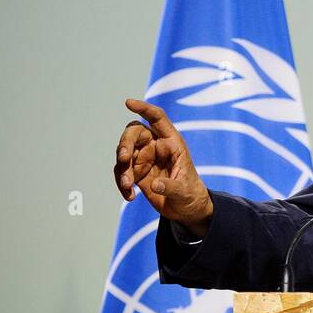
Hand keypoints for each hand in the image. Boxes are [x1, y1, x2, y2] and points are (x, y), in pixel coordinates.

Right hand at [113, 97, 213, 235]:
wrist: (185, 209)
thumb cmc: (190, 194)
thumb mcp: (185, 191)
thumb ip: (171, 187)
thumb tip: (155, 185)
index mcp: (172, 142)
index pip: (157, 119)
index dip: (144, 109)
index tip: (128, 103)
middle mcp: (156, 147)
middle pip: (134, 134)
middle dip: (125, 144)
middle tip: (123, 159)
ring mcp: (144, 159)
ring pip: (124, 154)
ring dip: (122, 169)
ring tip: (128, 186)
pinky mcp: (136, 173)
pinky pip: (122, 172)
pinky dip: (122, 184)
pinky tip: (130, 197)